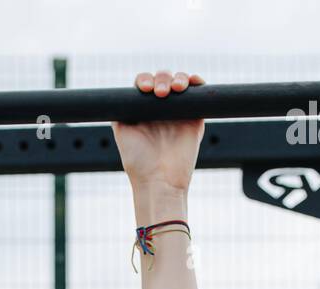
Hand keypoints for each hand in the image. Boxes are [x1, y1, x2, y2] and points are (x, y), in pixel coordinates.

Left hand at [111, 70, 204, 193]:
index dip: (145, 80)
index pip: (145, 83)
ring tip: (175, 89)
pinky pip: (199, 93)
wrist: (159, 180)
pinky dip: (197, 82)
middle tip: (160, 93)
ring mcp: (179, 113)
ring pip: (180, 82)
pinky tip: (192, 82)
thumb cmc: (138, 162)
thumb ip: (120, 111)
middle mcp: (161, 110)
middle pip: (163, 79)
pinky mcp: (196, 118)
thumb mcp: (122, 132)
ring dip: (178, 78)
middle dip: (162, 79)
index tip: (145, 88)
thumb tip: (121, 94)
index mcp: (144, 111)